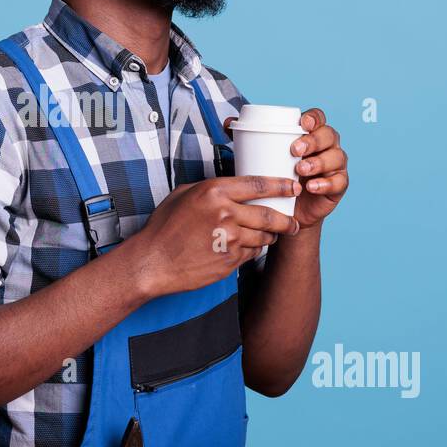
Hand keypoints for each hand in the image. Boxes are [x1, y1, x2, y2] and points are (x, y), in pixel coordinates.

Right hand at [127, 175, 300, 298]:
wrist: (153, 262)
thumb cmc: (164, 227)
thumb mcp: (183, 195)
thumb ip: (210, 189)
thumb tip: (230, 187)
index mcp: (214, 191)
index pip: (258, 185)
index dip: (280, 186)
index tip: (293, 187)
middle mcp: (225, 213)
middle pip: (269, 214)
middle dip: (286, 219)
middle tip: (293, 222)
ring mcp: (229, 238)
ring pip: (263, 236)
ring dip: (270, 236)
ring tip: (271, 235)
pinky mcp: (230, 260)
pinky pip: (252, 253)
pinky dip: (253, 250)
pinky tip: (246, 248)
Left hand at [223, 107, 347, 230]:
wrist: (288, 210)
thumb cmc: (277, 175)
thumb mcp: (264, 156)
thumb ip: (249, 138)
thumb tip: (227, 123)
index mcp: (311, 133)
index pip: (318, 118)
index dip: (313, 117)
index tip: (301, 123)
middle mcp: (327, 146)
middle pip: (328, 135)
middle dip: (313, 140)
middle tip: (294, 150)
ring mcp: (335, 165)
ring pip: (336, 157)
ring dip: (318, 161)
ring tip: (300, 169)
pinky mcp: (338, 186)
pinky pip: (338, 182)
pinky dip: (326, 183)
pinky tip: (312, 186)